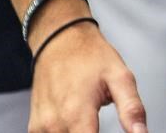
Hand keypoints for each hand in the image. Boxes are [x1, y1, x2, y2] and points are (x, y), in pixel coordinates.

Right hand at [28, 21, 145, 132]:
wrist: (60, 41)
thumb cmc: (91, 56)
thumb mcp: (120, 77)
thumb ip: (131, 109)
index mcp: (76, 114)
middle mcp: (54, 124)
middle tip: (102, 124)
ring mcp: (41, 127)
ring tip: (91, 124)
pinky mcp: (34, 127)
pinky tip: (77, 126)